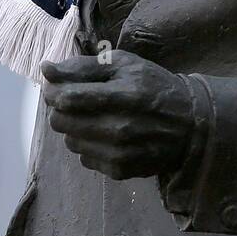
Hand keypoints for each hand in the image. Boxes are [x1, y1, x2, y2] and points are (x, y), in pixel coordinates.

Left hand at [41, 50, 194, 179]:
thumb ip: (82, 66)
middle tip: (74, 101)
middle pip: (61, 121)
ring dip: (74, 127)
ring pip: (69, 140)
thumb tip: (46, 69)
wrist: (190, 126)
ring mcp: (119, 153)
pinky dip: (88, 144)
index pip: (68, 98)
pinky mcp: (119, 171)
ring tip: (95, 117)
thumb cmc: (154, 86)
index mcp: (123, 94)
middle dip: (60, 109)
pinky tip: (106, 135)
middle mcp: (120, 127)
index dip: (53, 91)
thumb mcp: (124, 65)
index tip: (56, 87)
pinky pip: (83, 157)